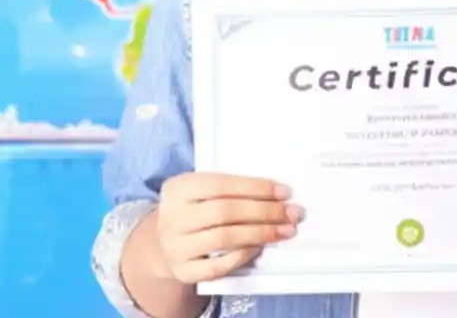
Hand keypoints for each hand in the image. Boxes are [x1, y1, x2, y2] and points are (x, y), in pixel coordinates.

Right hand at [155, 172, 301, 283]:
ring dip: (261, 233)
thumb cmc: (194, 212)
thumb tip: (277, 195)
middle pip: (225, 212)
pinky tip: (259, 248)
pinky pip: (217, 266)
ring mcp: (176, 246)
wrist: (164, 245)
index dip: (255, 188)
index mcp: (179, 189)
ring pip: (224, 238)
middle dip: (264, 211)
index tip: (284, 192)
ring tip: (285, 230)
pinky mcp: (183, 271)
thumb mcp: (201, 193)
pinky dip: (242, 256)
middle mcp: (173, 217)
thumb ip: (231, 190)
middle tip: (292, 213)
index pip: (221, 185)